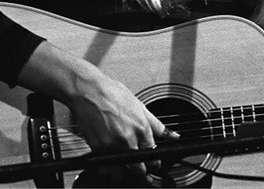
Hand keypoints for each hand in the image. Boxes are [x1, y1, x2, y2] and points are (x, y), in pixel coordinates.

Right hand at [17, 41, 179, 178]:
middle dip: (141, 171)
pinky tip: (110, 164)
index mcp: (142, 129)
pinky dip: (107, 170)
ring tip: (125, 169)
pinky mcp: (96, 148)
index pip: (153, 158)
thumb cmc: (113, 94)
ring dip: (124, 174)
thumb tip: (174, 136)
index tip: (152, 164)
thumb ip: (158, 126)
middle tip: (140, 169)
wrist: (89, 90)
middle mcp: (128, 139)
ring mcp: (112, 146)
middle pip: (139, 169)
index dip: (154, 164)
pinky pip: (104, 169)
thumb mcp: (140, 107)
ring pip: (121, 174)